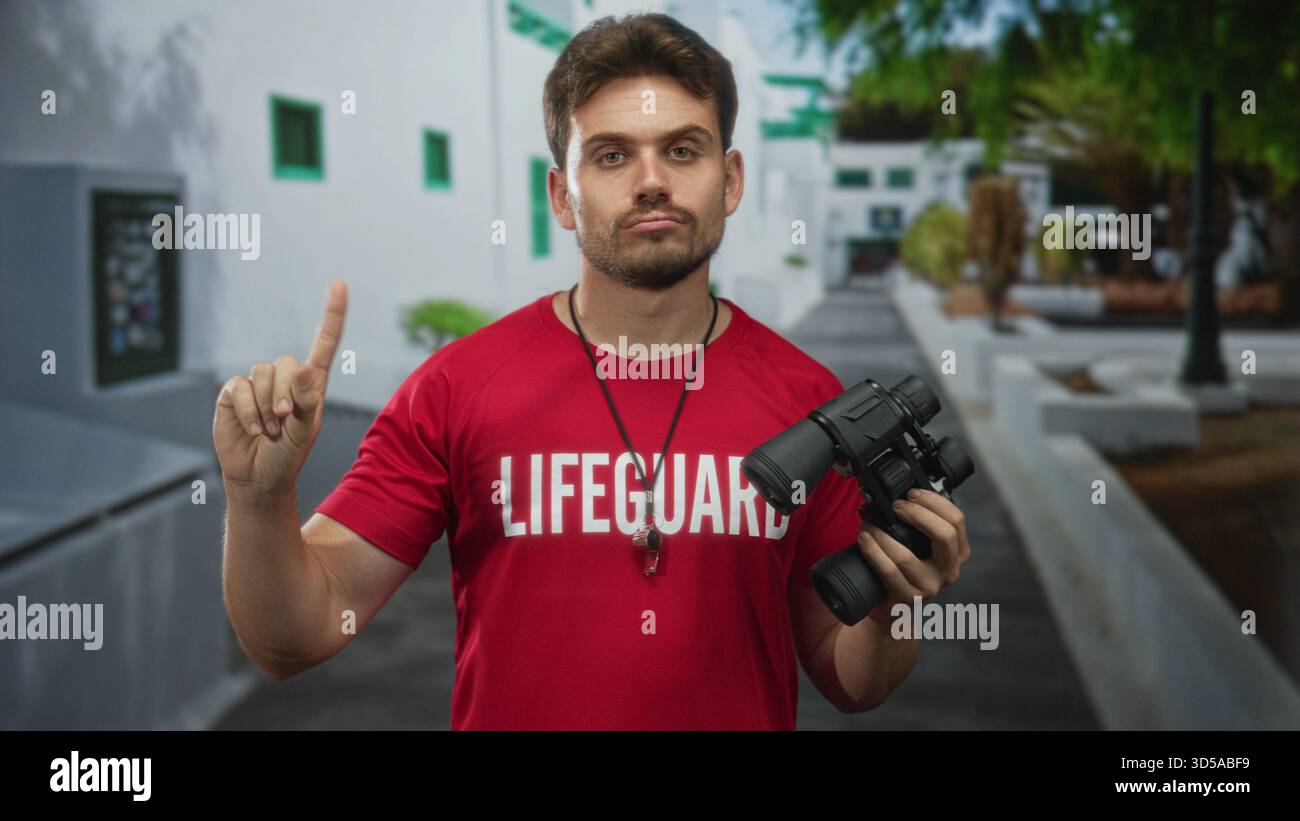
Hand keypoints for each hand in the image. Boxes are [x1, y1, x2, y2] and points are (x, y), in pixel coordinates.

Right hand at [213, 279, 347, 497]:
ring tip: (270, 430)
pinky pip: (238, 387)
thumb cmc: (288, 455)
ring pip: (261, 374)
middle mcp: (285, 379)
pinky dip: (247, 410)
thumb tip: (304, 369)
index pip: (324, 343)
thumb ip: (307, 401)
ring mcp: (257, 385)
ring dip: (265, 406)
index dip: (331, 314)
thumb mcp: (305, 431)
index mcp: (312, 385)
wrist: (259, 477)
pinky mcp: (232, 393)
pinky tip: (253, 429)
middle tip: (284, 421)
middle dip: (285, 394)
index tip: (339, 284)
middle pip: (285, 363)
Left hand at [856, 488, 970, 603]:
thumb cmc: (906, 568)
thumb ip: (921, 523)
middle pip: (945, 535)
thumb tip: (901, 494)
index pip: (957, 520)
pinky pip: (889, 571)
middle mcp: (950, 570)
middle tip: (896, 506)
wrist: (893, 604)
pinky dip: (873, 551)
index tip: (912, 493)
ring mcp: (931, 587)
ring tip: (868, 524)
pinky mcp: (909, 598)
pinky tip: (864, 540)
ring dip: (883, 535)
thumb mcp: (921, 544)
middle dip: (918, 514)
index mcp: (958, 552)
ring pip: (907, 557)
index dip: (934, 502)